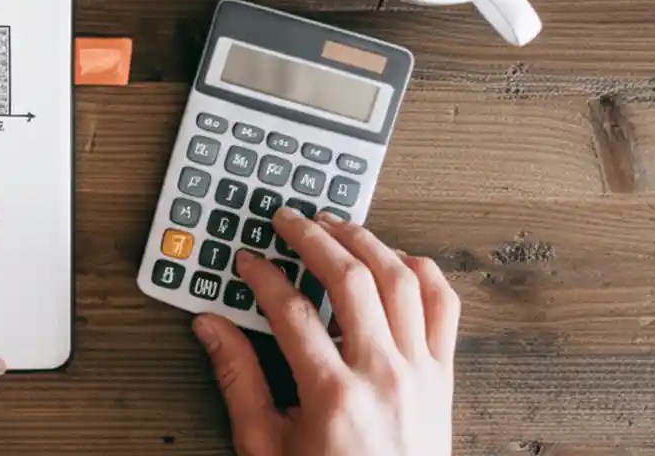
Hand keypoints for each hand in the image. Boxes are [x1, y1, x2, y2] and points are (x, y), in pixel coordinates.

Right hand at [193, 208, 459, 455]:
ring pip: (401, 279)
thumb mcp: (266, 444)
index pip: (291, 311)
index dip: (263, 276)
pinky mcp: (443, 375)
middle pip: (350, 279)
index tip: (247, 261)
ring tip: (335, 225)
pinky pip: (443, 305)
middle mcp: (383, 376)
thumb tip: (211, 326)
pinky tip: (393, 257)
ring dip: (365, 241)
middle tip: (287, 220)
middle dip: (312, 239)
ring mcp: (421, 372)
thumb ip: (239, 379)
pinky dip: (420, 271)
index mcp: (333, 396)